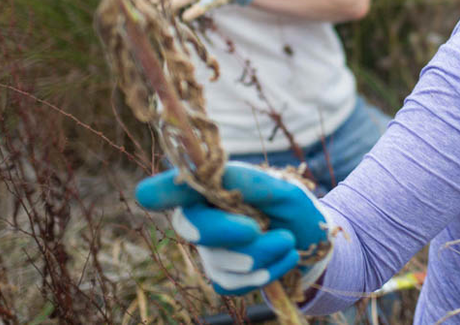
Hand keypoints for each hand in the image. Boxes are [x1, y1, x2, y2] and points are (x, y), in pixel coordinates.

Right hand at [136, 162, 331, 295]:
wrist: (313, 241)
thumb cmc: (291, 206)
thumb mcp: (280, 188)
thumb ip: (247, 182)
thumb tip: (215, 175)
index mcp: (211, 189)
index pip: (179, 188)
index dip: (162, 191)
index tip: (147, 194)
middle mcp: (202, 218)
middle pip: (192, 227)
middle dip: (224, 231)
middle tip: (255, 228)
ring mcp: (209, 250)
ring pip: (220, 259)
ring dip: (261, 253)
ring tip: (288, 240)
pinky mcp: (223, 277)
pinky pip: (234, 283)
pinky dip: (266, 273)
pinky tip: (285, 257)